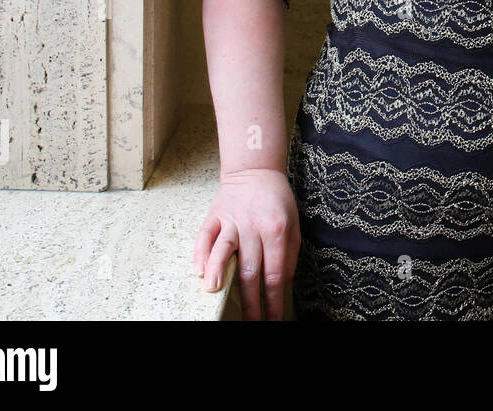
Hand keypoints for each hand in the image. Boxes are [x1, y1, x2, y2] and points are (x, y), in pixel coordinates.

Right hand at [193, 168, 300, 320]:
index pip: (274, 273)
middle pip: (249, 270)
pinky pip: (204, 236)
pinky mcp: (214, 216)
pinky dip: (199, 254)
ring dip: (217, 272)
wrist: (255, 170)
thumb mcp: (294, 224)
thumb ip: (289, 253)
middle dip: (249, 301)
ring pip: (222, 249)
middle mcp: (253, 226)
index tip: (273, 318)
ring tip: (213, 292)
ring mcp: (231, 220)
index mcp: (276, 230)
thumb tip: (282, 283)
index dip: (273, 300)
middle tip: (250, 322)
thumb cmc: (277, 201)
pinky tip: (198, 271)